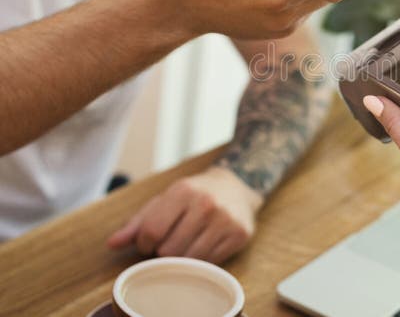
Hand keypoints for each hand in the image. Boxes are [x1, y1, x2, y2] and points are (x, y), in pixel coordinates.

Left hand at [107, 166, 261, 263]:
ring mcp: (225, 220)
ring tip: (185, 244)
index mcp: (183, 191)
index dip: (145, 243)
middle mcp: (206, 204)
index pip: (152, 231)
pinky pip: (210, 263)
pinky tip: (203, 245)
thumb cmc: (193, 194)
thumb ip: (137, 223)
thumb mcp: (164, 200)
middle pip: (169, 250)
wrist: (236, 185)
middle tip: (171, 241)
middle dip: (164, 252)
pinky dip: (201, 260)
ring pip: (190, 260)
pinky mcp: (239, 234)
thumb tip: (112, 244)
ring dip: (182, 258)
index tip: (151, 241)